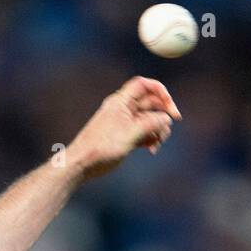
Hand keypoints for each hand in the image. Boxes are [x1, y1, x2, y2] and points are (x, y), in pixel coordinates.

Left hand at [64, 76, 180, 179]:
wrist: (81, 165)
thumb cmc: (101, 148)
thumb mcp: (130, 134)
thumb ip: (150, 123)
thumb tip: (166, 118)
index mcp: (121, 102)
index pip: (144, 85)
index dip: (160, 91)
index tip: (170, 107)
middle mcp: (123, 109)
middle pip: (151, 104)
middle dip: (162, 116)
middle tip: (167, 130)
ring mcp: (124, 123)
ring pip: (149, 120)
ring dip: (158, 130)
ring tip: (157, 144)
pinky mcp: (124, 137)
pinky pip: (143, 132)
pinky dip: (150, 139)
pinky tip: (152, 149)